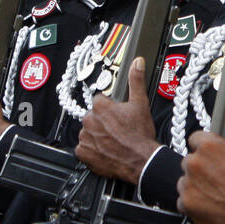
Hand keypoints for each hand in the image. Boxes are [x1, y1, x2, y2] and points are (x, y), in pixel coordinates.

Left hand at [75, 58, 160, 182]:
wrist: (141, 161)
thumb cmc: (140, 135)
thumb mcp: (141, 103)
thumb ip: (136, 80)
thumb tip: (137, 63)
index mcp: (100, 107)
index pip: (100, 101)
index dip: (110, 108)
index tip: (118, 114)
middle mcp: (89, 121)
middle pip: (93, 116)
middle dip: (103, 121)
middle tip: (117, 128)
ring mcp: (85, 138)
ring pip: (88, 131)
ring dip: (97, 135)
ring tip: (113, 140)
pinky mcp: (83, 153)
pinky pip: (83, 148)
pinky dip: (91, 149)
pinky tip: (105, 149)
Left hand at [176, 88, 224, 223]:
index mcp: (209, 146)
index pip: (197, 139)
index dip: (208, 147)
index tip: (219, 155)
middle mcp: (195, 163)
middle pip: (191, 159)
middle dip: (202, 165)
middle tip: (220, 173)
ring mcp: (188, 184)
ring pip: (185, 178)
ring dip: (196, 182)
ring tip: (216, 187)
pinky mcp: (186, 203)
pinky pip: (182, 199)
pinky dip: (193, 200)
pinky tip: (209, 199)